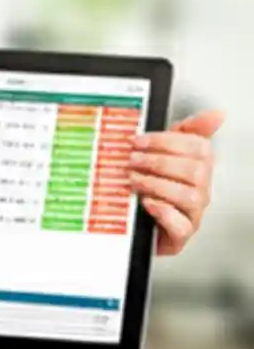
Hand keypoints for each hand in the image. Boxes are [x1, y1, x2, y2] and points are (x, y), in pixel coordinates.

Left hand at [128, 109, 225, 255]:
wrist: (135, 221)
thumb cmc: (152, 185)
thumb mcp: (163, 153)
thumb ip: (186, 131)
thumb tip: (217, 114)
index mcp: (199, 166)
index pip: (198, 147)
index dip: (166, 141)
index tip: (137, 140)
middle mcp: (201, 189)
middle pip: (195, 170)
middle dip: (158, 161)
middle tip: (131, 160)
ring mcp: (193, 213)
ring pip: (190, 196)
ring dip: (156, 184)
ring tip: (132, 180)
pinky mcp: (181, 235)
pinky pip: (181, 225)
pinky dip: (163, 212)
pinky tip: (146, 203)